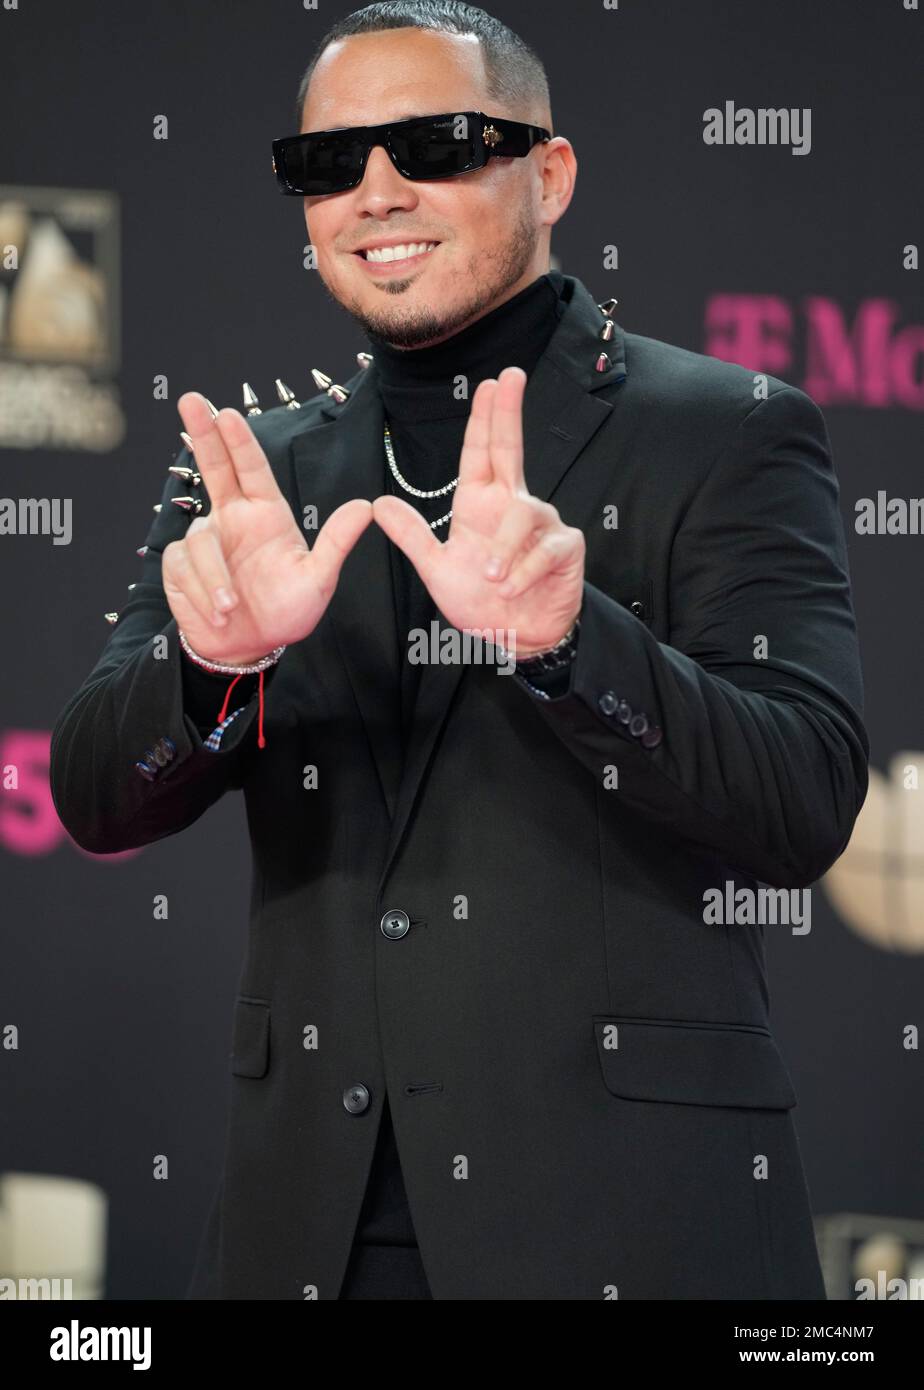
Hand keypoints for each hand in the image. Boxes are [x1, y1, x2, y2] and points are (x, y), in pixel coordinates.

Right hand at [163, 393, 372, 662]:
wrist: (251, 647)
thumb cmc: (286, 610)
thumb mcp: (319, 578)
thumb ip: (337, 543)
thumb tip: (367, 507)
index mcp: (266, 514)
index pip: (252, 469)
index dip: (239, 440)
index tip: (228, 412)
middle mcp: (232, 518)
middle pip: (213, 466)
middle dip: (200, 433)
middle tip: (190, 399)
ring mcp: (204, 540)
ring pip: (200, 541)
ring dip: (215, 576)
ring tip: (232, 606)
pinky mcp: (179, 564)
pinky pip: (184, 567)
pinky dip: (202, 591)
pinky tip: (219, 611)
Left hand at [372, 366, 583, 656]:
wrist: (516, 637)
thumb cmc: (483, 602)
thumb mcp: (438, 570)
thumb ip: (412, 537)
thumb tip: (378, 504)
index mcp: (481, 504)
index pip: (481, 453)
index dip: (485, 418)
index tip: (489, 383)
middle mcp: (513, 505)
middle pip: (511, 449)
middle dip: (509, 412)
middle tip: (510, 376)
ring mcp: (543, 525)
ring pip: (524, 515)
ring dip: (503, 548)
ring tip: (490, 578)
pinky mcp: (565, 548)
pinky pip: (544, 550)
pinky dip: (523, 571)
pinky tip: (509, 589)